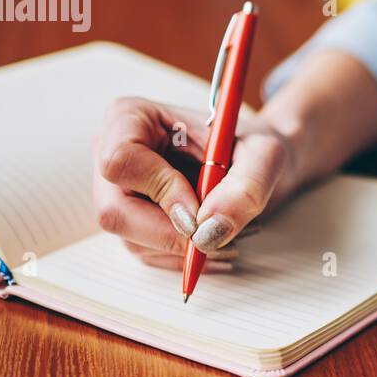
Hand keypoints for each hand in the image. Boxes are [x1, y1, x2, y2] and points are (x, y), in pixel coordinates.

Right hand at [92, 97, 295, 270]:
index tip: (201, 209)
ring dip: (186, 249)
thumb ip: (246, 186)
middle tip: (219, 237)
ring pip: (132, 240)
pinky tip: (217, 244)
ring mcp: (117, 192)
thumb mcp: (265, 154)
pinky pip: (147, 254)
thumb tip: (209, 230)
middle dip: (172, 234)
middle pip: (115, 211)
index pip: (120, 161)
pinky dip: (187, 258)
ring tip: (231, 232)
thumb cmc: (252, 146)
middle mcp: (112, 154)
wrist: (254, 160)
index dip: (161, 191)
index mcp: (132, 118)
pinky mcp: (131, 222)